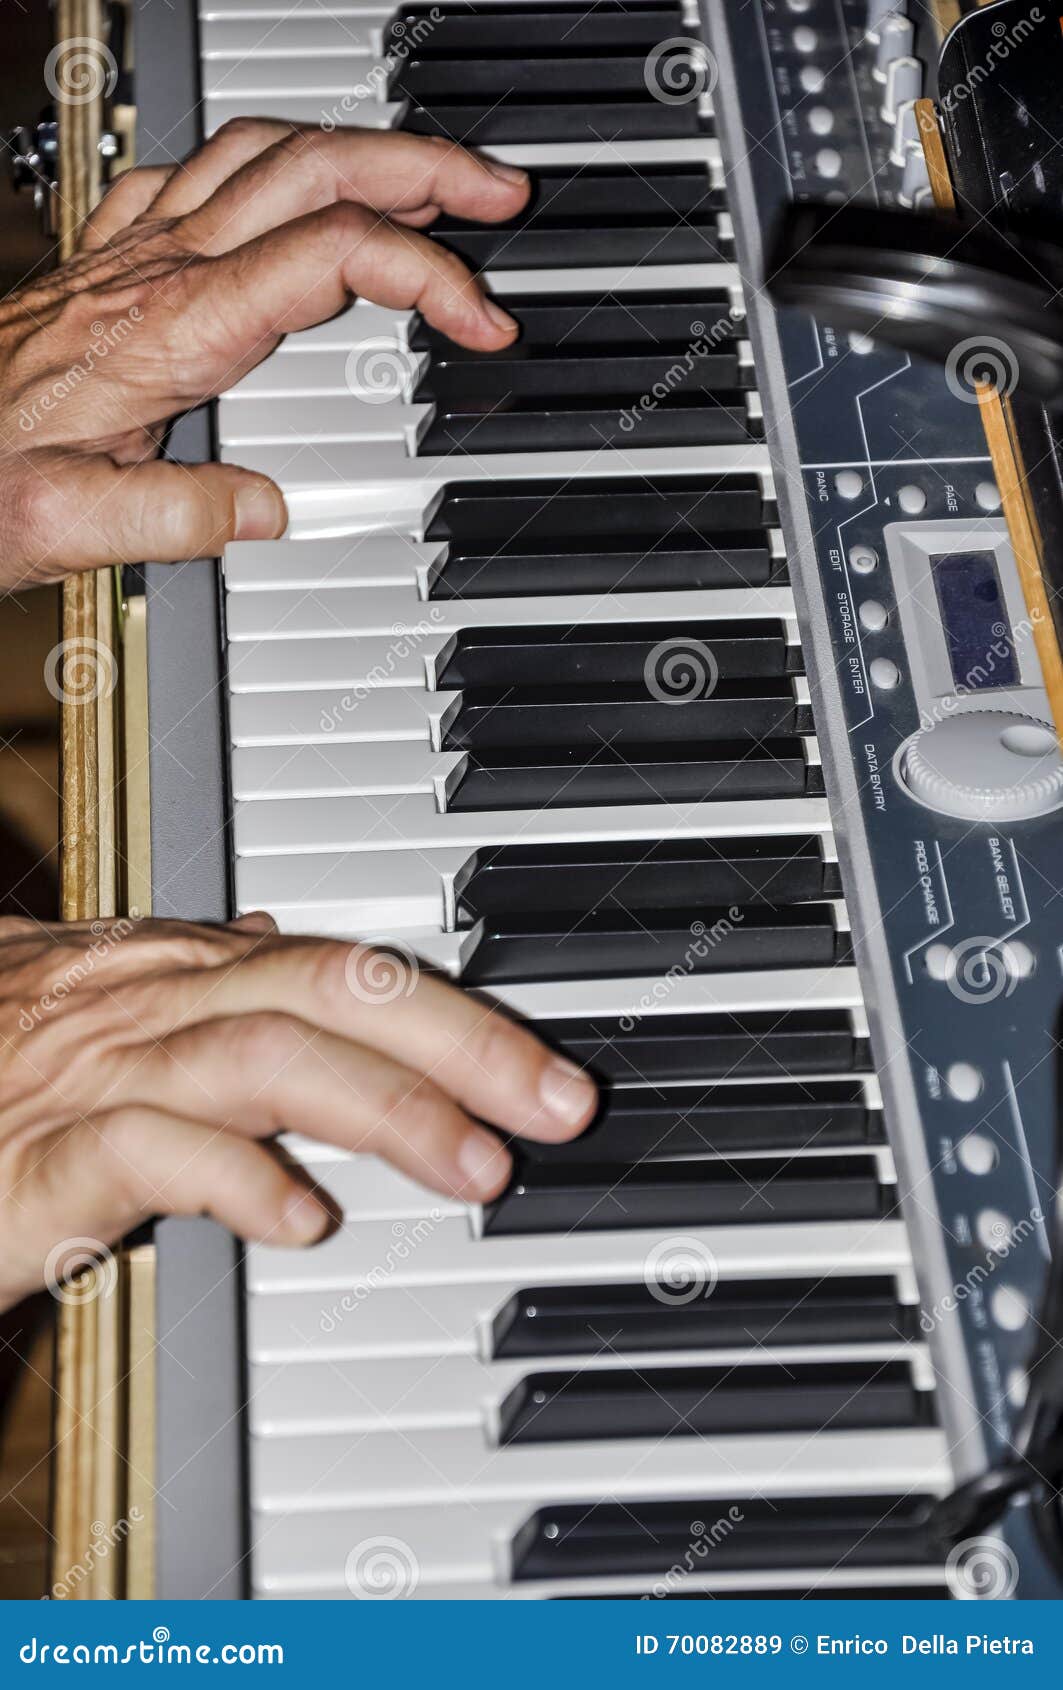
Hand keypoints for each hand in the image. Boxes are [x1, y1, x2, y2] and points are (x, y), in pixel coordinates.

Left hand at [0, 122, 527, 588]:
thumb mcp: (61, 527)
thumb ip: (171, 521)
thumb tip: (265, 513)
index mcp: (169, 327)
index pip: (329, 257)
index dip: (425, 275)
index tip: (480, 324)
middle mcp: (155, 268)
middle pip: (314, 168)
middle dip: (424, 170)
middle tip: (495, 196)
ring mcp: (133, 250)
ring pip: (267, 151)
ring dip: (361, 151)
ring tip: (430, 177)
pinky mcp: (111, 256)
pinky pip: (201, 172)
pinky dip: (275, 163)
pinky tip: (293, 184)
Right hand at [0, 913, 596, 1310]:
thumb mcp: (98, 1006)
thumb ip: (196, 976)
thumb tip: (273, 932)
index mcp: (179, 971)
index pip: (345, 966)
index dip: (457, 1013)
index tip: (547, 1074)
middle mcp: (149, 1004)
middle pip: (328, 990)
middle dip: (459, 1041)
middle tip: (560, 1104)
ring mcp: (92, 1073)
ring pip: (259, 1056)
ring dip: (383, 1109)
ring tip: (476, 1167)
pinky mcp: (39, 1155)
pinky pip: (149, 1150)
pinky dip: (234, 1179)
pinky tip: (306, 1220)